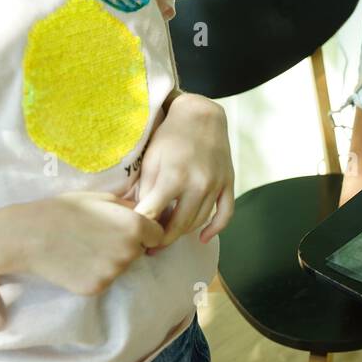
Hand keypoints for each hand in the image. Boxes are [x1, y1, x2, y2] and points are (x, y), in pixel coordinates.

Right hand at [9, 192, 165, 294]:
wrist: (28, 236)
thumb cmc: (64, 211)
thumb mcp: (100, 198)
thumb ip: (127, 208)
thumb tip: (143, 212)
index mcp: (135, 226)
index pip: (158, 234)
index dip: (146, 231)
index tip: (131, 229)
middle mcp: (129, 252)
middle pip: (139, 251)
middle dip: (127, 244)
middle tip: (100, 236)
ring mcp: (113, 273)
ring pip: (122, 266)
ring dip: (111, 259)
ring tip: (85, 247)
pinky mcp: (96, 288)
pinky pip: (104, 279)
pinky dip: (95, 272)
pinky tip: (77, 261)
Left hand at [135, 92, 234, 246]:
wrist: (201, 116)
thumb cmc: (170, 136)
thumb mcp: (150, 159)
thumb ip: (145, 189)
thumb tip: (138, 215)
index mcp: (172, 177)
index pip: (152, 217)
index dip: (141, 230)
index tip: (134, 237)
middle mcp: (197, 184)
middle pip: (178, 226)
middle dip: (162, 239)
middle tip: (150, 245)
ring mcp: (215, 185)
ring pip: (199, 222)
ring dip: (183, 233)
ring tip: (168, 236)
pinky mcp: (228, 183)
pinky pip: (226, 214)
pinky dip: (215, 229)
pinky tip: (204, 238)